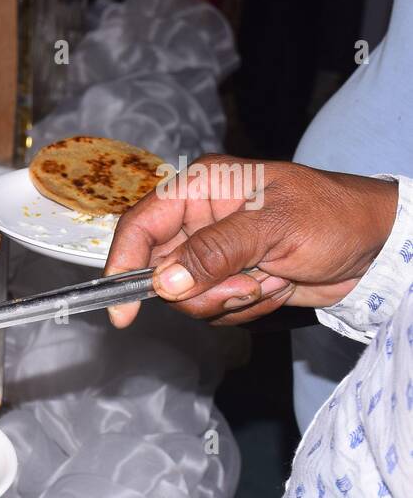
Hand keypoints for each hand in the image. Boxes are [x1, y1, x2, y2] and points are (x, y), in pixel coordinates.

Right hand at [104, 157, 397, 326]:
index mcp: (201, 189)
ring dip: (226, 300)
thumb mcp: (274, 228)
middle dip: (198, 291)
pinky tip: (274, 286)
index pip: (141, 226)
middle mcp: (199, 220)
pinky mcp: (228, 280)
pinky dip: (242, 308)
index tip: (121, 308)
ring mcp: (213, 253)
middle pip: (159, 271)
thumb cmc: (333, 217)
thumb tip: (165, 283)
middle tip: (242, 288)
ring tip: (267, 282)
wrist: (376, 246)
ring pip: (185, 296)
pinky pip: (211, 309)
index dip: (123, 265)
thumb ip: (215, 253)